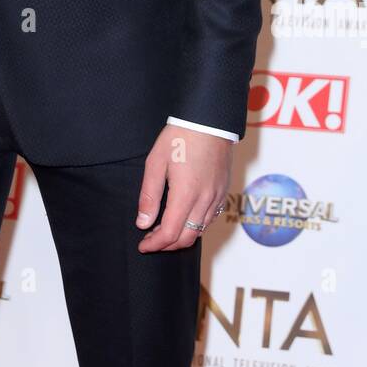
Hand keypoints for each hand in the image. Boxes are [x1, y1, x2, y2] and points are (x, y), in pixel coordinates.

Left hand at [135, 123, 232, 251]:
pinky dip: (196, 226)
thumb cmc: (180, 137)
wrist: (209, 121)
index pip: (171, 233)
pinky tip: (184, 218)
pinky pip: (210, 218)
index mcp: (186, 194)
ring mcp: (217, 197)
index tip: (143, 245)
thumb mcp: (156, 162)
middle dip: (167, 245)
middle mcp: (205, 200)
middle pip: (187, 238)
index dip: (155, 244)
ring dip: (182, 236)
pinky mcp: (224, 191)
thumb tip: (143, 222)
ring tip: (164, 230)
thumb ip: (149, 195)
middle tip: (151, 240)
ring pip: (200, 230)